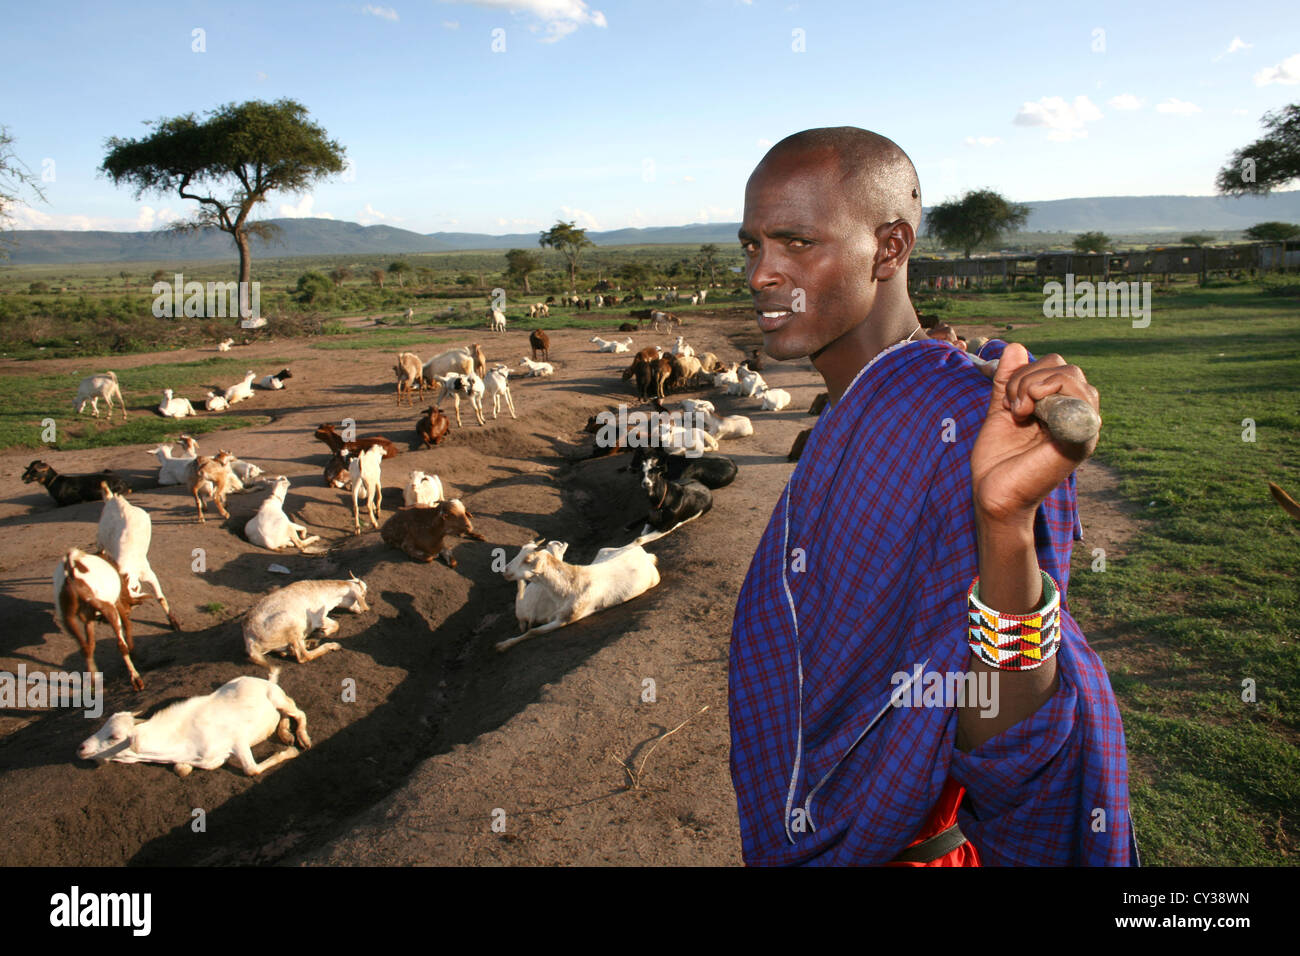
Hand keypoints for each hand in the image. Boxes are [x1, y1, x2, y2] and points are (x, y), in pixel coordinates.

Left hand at [971, 343, 1099, 523]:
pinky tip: (1030, 414)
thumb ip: (1008, 381)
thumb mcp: (1001, 411)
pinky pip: (1081, 395)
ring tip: (1019, 412)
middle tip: (1012, 407)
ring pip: (1071, 374)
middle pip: (1065, 366)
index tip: (1007, 403)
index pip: (1055, 367)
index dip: (1024, 373)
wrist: (995, 496)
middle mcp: (1076, 415)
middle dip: (1027, 377)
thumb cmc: (998, 462)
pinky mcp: (1081, 437)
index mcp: (1060, 410)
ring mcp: (1082, 426)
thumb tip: (1017, 347)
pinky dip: (1049, 391)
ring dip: (1033, 384)